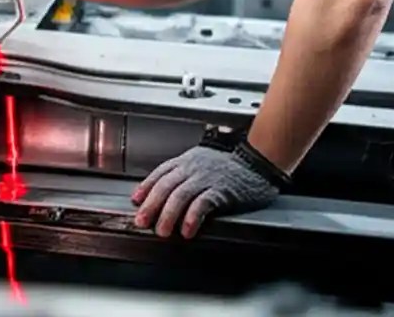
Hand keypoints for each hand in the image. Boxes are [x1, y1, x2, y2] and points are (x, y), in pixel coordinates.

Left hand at [131, 140, 288, 238]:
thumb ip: (184, 175)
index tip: (135, 201)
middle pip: (165, 186)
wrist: (258, 162)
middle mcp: (193, 168)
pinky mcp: (222, 190)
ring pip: (180, 195)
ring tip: (162, 231)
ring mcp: (207, 178)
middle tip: (142, 222)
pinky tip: (187, 230)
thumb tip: (164, 193)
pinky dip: (192, 217)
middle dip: (151, 205)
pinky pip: (203, 203)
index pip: (160, 173)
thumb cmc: (229, 166)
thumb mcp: (201, 163)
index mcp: (186, 161)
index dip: (145, 187)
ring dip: (168, 215)